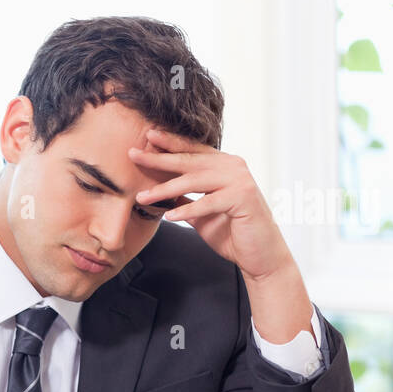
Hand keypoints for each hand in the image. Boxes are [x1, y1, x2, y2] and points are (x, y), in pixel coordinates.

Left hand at [128, 127, 293, 281]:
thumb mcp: (201, 211)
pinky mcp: (243, 198)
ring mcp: (239, 180)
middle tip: (133, 154)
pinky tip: (169, 216)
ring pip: (195, 180)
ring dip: (165, 189)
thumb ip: (185, 197)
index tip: (146, 137)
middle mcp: (233, 166)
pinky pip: (208, 202)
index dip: (169, 143)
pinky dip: (187, 210)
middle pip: (189, 160)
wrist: (259, 254)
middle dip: (159, 158)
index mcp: (224, 164)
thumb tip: (159, 191)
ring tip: (143, 196)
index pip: (192, 150)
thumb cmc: (231, 231)